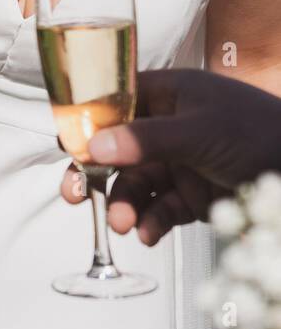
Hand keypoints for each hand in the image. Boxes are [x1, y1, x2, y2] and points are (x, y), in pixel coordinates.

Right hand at [60, 69, 280, 244]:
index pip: (114, 103)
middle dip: (96, 175)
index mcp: (169, 94)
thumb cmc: (264, 133)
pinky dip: (149, 222)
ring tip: (123, 225)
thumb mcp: (201, 131)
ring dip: (123, 205)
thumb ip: (146, 139)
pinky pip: (159, 209)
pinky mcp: (193, 195)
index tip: (68, 146)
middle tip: (77, 195)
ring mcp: (180, 162)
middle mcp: (169, 126)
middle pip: (115, 150)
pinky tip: (147, 234)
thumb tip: (94, 147)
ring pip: (134, 184)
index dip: (87, 123)